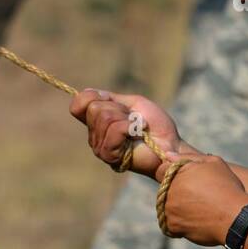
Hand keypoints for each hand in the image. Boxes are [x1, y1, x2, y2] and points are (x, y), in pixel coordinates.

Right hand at [69, 89, 188, 178]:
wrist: (170, 145)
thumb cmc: (155, 126)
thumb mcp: (132, 103)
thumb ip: (110, 98)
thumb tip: (87, 93)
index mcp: (97, 121)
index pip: (78, 105)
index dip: (90, 97)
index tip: (112, 100)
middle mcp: (94, 135)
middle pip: (94, 108)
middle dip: (119, 109)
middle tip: (133, 119)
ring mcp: (99, 146)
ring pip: (105, 118)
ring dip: (127, 119)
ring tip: (138, 129)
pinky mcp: (109, 155)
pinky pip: (114, 130)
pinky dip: (130, 128)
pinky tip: (138, 135)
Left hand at [163, 155, 247, 246]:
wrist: (235, 217)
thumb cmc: (227, 187)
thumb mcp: (214, 163)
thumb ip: (188, 157)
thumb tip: (168, 155)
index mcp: (176, 172)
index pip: (161, 170)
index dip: (172, 174)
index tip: (187, 180)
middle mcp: (169, 190)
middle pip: (165, 190)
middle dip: (178, 191)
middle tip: (199, 196)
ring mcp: (169, 209)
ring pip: (169, 206)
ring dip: (180, 207)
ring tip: (201, 209)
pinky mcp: (173, 226)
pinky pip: (172, 223)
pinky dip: (182, 223)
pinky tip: (198, 220)